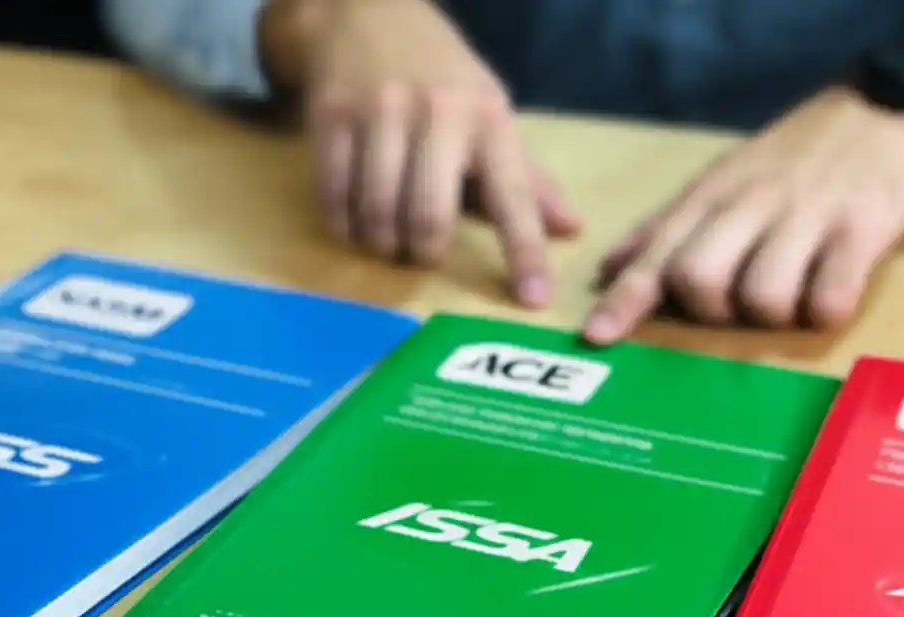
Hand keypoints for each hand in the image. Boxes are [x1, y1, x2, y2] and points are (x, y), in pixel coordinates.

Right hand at [264, 0, 581, 306]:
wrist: (368, 14)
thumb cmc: (443, 78)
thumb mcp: (492, 116)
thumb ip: (527, 179)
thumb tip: (571, 230)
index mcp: (490, 122)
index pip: (516, 197)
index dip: (526, 253)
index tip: (534, 300)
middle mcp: (439, 115)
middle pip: (429, 216)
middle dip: (424, 252)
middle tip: (422, 254)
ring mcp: (380, 112)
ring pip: (378, 211)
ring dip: (382, 243)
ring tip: (387, 240)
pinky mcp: (332, 115)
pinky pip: (334, 195)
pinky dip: (345, 225)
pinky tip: (355, 223)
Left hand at [583, 87, 903, 343]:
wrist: (876, 111)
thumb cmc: (790, 159)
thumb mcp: (720, 181)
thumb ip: (666, 228)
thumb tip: (610, 268)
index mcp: (711, 197)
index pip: (657, 254)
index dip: (626, 300)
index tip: (598, 336)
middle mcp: (751, 205)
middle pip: (699, 278)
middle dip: (711, 311)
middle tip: (737, 306)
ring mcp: (807, 218)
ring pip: (763, 296)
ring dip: (772, 316)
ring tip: (792, 295)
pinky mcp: (861, 232)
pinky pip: (831, 298)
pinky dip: (824, 311)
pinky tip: (828, 294)